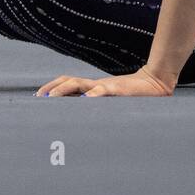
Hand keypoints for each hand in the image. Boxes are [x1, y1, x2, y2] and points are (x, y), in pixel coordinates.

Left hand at [35, 68, 174, 96]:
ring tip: (52, 97)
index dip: (53, 87)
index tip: (39, 96)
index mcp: (94, 87)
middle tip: (40, 98)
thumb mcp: (113, 102)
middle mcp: (96, 84)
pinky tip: (86, 100)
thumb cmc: (134, 96)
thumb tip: (83, 114)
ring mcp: (106, 86)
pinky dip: (94, 94)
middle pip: (69, 81)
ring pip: (80, 83)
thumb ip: (99, 107)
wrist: (156, 83)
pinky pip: (103, 90)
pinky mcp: (119, 90)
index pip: (68, 82)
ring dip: (64, 89)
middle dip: (53, 89)